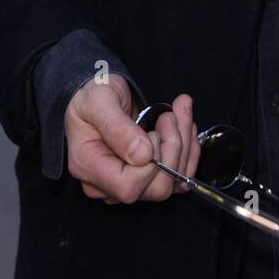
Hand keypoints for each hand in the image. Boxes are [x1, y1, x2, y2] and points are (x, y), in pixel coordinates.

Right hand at [65, 75, 200, 203]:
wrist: (97, 90)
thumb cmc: (91, 96)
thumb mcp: (98, 101)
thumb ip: (117, 127)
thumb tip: (142, 155)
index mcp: (89, 167)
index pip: (129, 187)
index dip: (151, 163)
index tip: (151, 131)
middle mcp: (108, 183)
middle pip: (156, 188)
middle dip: (173, 148)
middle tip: (168, 116)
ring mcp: (129, 182)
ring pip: (172, 182)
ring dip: (184, 144)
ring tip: (178, 112)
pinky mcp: (148, 176)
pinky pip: (178, 176)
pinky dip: (189, 150)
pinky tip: (185, 126)